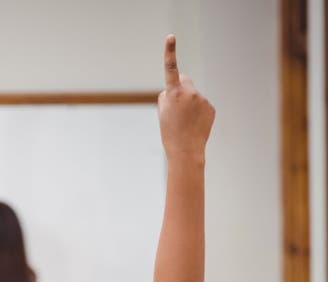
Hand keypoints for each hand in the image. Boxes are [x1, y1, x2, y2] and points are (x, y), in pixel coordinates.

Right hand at [158, 36, 214, 159]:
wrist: (186, 152)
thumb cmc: (170, 133)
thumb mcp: (162, 113)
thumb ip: (168, 95)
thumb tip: (179, 88)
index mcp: (174, 93)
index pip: (170, 69)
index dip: (170, 52)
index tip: (171, 37)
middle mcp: (190, 93)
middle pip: (184, 80)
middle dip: (180, 88)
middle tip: (176, 107)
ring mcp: (202, 99)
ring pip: (193, 95)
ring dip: (189, 104)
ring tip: (185, 122)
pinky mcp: (211, 107)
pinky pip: (202, 104)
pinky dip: (198, 112)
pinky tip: (195, 125)